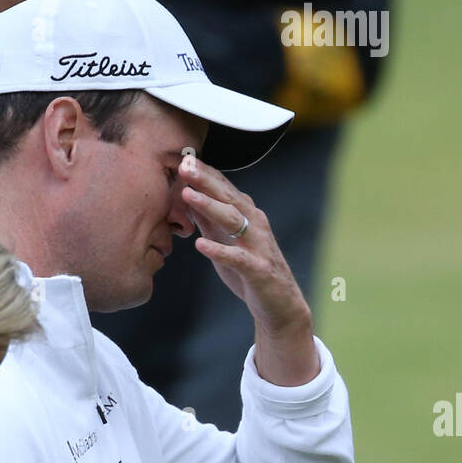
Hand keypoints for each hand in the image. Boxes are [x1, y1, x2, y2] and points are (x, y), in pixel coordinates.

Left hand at [178, 155, 318, 384]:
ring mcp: (257, 246)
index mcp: (247, 216)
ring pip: (233, 220)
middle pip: (228, 197)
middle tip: (183, 164)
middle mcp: (255, 225)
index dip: (204, 173)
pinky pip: (237, 258)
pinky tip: (200, 244)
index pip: (223, 189)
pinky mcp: (258, 270)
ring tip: (187, 194)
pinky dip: (219, 250)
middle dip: (205, 179)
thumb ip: (209, 222)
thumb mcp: (225, 242)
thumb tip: (188, 198)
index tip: (183, 158)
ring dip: (209, 206)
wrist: (279, 304)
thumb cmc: (249, 271)